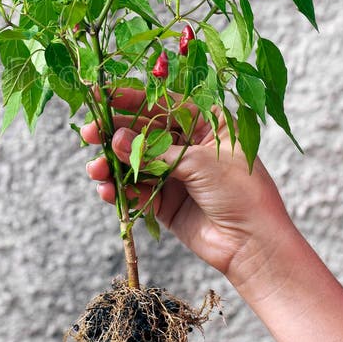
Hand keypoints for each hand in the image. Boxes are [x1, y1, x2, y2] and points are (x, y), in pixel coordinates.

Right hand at [82, 88, 291, 278]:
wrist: (253, 244)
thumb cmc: (241, 192)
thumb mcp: (199, 163)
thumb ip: (155, 152)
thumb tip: (115, 139)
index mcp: (207, 124)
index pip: (164, 105)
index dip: (132, 99)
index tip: (102, 96)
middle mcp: (190, 146)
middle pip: (144, 132)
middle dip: (115, 133)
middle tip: (89, 134)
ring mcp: (177, 174)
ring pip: (136, 162)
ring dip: (112, 165)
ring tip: (95, 171)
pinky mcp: (166, 202)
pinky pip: (136, 190)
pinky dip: (119, 190)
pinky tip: (106, 191)